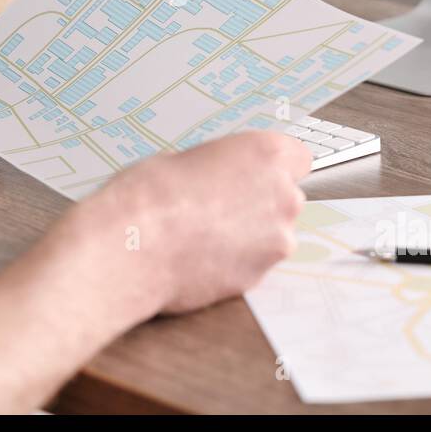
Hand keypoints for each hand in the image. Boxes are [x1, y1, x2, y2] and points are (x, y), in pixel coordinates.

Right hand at [77, 131, 310, 314]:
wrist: (132, 247)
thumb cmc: (148, 196)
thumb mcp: (183, 158)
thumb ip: (220, 168)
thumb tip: (219, 179)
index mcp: (266, 154)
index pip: (298, 157)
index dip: (274, 168)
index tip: (255, 174)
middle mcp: (282, 197)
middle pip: (286, 198)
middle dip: (260, 204)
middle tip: (218, 206)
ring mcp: (275, 241)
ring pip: (272, 235)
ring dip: (249, 236)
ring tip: (203, 236)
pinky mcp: (259, 277)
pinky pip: (254, 264)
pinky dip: (235, 262)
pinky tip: (200, 257)